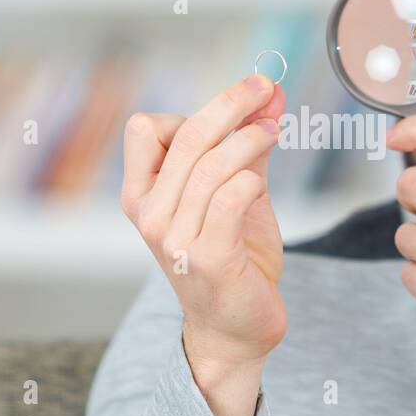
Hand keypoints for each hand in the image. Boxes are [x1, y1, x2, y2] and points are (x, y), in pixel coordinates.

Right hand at [121, 74, 286, 415]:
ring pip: (212, 164)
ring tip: (273, 131)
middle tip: (265, 87)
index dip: (190, 110)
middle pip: (186, 135)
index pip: (145, 129)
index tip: (239, 100)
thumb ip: (247, 146)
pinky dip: (250, 179)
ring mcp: (174, 239)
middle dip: (231, 102)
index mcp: (142, 195)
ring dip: (250, 139)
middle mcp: (150, 215)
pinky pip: (229, 198)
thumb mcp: (235, 194)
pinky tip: (260, 182)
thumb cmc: (232, 258)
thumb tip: (269, 95)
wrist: (236, 328)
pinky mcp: (207, 258)